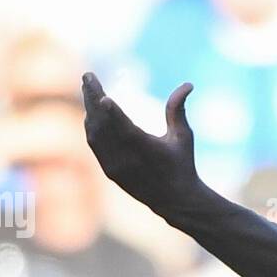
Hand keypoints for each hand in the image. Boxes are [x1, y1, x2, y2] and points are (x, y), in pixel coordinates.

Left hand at [81, 72, 201, 215]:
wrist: (175, 200)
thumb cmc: (182, 164)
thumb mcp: (183, 137)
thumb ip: (178, 109)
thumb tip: (188, 84)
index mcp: (148, 151)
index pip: (126, 129)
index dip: (113, 113)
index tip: (103, 96)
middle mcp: (128, 160)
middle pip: (104, 125)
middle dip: (93, 98)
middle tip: (87, 76)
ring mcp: (116, 167)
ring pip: (95, 133)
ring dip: (90, 109)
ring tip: (88, 88)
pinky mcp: (109, 171)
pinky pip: (95, 143)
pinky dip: (91, 125)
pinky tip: (91, 112)